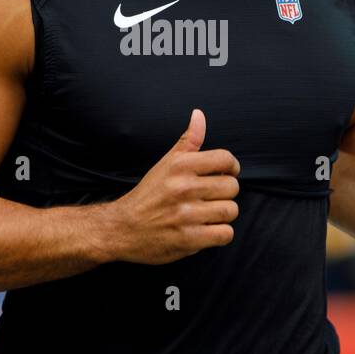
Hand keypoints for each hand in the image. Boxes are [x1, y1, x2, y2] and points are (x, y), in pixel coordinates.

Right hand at [101, 108, 239, 264]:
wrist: (122, 228)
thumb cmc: (148, 195)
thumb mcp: (166, 164)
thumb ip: (188, 140)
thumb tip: (199, 115)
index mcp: (180, 166)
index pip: (226, 159)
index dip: (231, 167)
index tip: (224, 174)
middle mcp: (183, 188)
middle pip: (232, 187)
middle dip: (225, 193)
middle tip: (211, 197)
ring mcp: (186, 214)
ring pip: (231, 210)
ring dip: (222, 215)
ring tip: (207, 214)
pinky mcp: (188, 239)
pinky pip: (225, 234)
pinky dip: (220, 234)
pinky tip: (206, 230)